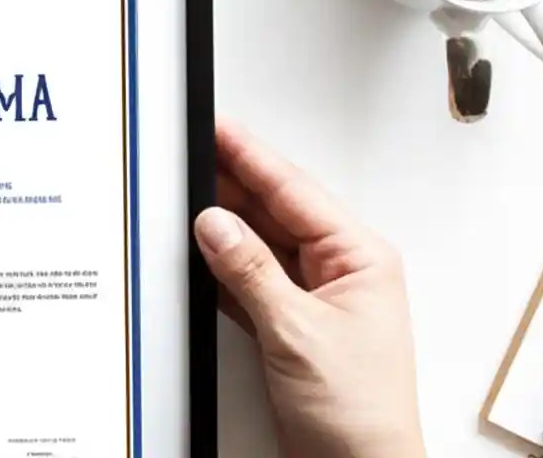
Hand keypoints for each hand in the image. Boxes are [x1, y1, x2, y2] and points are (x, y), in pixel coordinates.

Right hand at [195, 119, 425, 457]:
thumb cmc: (358, 413)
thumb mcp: (297, 332)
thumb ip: (250, 271)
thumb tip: (215, 224)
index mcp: (359, 257)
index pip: (294, 192)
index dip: (252, 157)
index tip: (218, 129)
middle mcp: (338, 271)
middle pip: (274, 211)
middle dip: (231, 183)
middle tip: (189, 153)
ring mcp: (313, 298)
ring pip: (258, 245)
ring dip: (222, 225)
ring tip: (184, 193)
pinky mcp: (288, 325)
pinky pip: (248, 280)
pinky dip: (220, 267)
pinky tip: (198, 251)